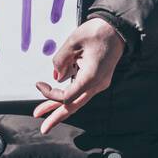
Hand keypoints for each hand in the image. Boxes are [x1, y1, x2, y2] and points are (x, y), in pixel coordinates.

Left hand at [33, 17, 124, 133]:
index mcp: (91, 77)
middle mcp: (97, 84)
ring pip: (77, 100)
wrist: (117, 29)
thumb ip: (61, 60)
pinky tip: (53, 94)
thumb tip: (56, 77)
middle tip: (42, 128)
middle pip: (74, 106)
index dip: (50, 94)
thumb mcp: (73, 42)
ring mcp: (99, 83)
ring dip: (59, 105)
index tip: (39, 83)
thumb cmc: (97, 33)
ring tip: (41, 112)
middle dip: (56, 116)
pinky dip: (67, 94)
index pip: (67, 96)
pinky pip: (80, 91)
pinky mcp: (98, 79)